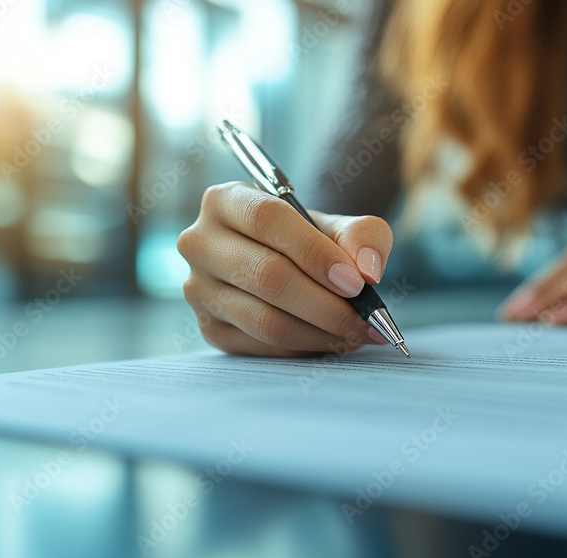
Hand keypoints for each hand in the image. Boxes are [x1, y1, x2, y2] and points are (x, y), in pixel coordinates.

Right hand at [177, 182, 393, 356]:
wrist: (283, 264)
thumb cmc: (310, 240)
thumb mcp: (339, 225)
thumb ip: (363, 236)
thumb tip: (367, 271)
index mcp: (224, 200)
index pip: (267, 220)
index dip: (315, 253)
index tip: (356, 282)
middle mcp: (200, 243)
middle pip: (267, 276)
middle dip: (327, 304)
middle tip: (368, 319)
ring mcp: (199, 290)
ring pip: (266, 320)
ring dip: (321, 332)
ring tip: (359, 333)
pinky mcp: (210, 329)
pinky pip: (263, 346)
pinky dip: (306, 348)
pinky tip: (333, 341)